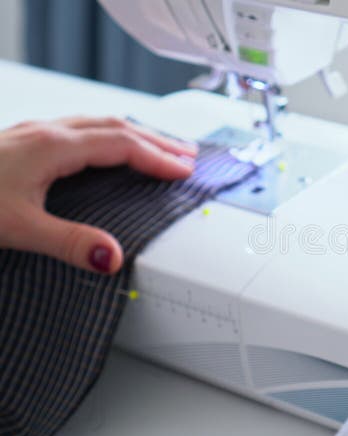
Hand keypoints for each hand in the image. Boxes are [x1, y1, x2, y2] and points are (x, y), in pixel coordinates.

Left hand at [0, 117, 196, 273]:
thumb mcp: (18, 227)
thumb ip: (70, 243)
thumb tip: (113, 256)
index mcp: (52, 146)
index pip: (122, 145)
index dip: (158, 158)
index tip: (184, 171)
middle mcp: (45, 133)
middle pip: (116, 127)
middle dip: (157, 141)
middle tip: (187, 155)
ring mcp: (32, 134)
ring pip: (97, 124)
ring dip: (134, 134)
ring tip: (158, 147)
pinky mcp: (21, 142)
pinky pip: (79, 129)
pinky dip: (108, 136)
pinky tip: (104, 148)